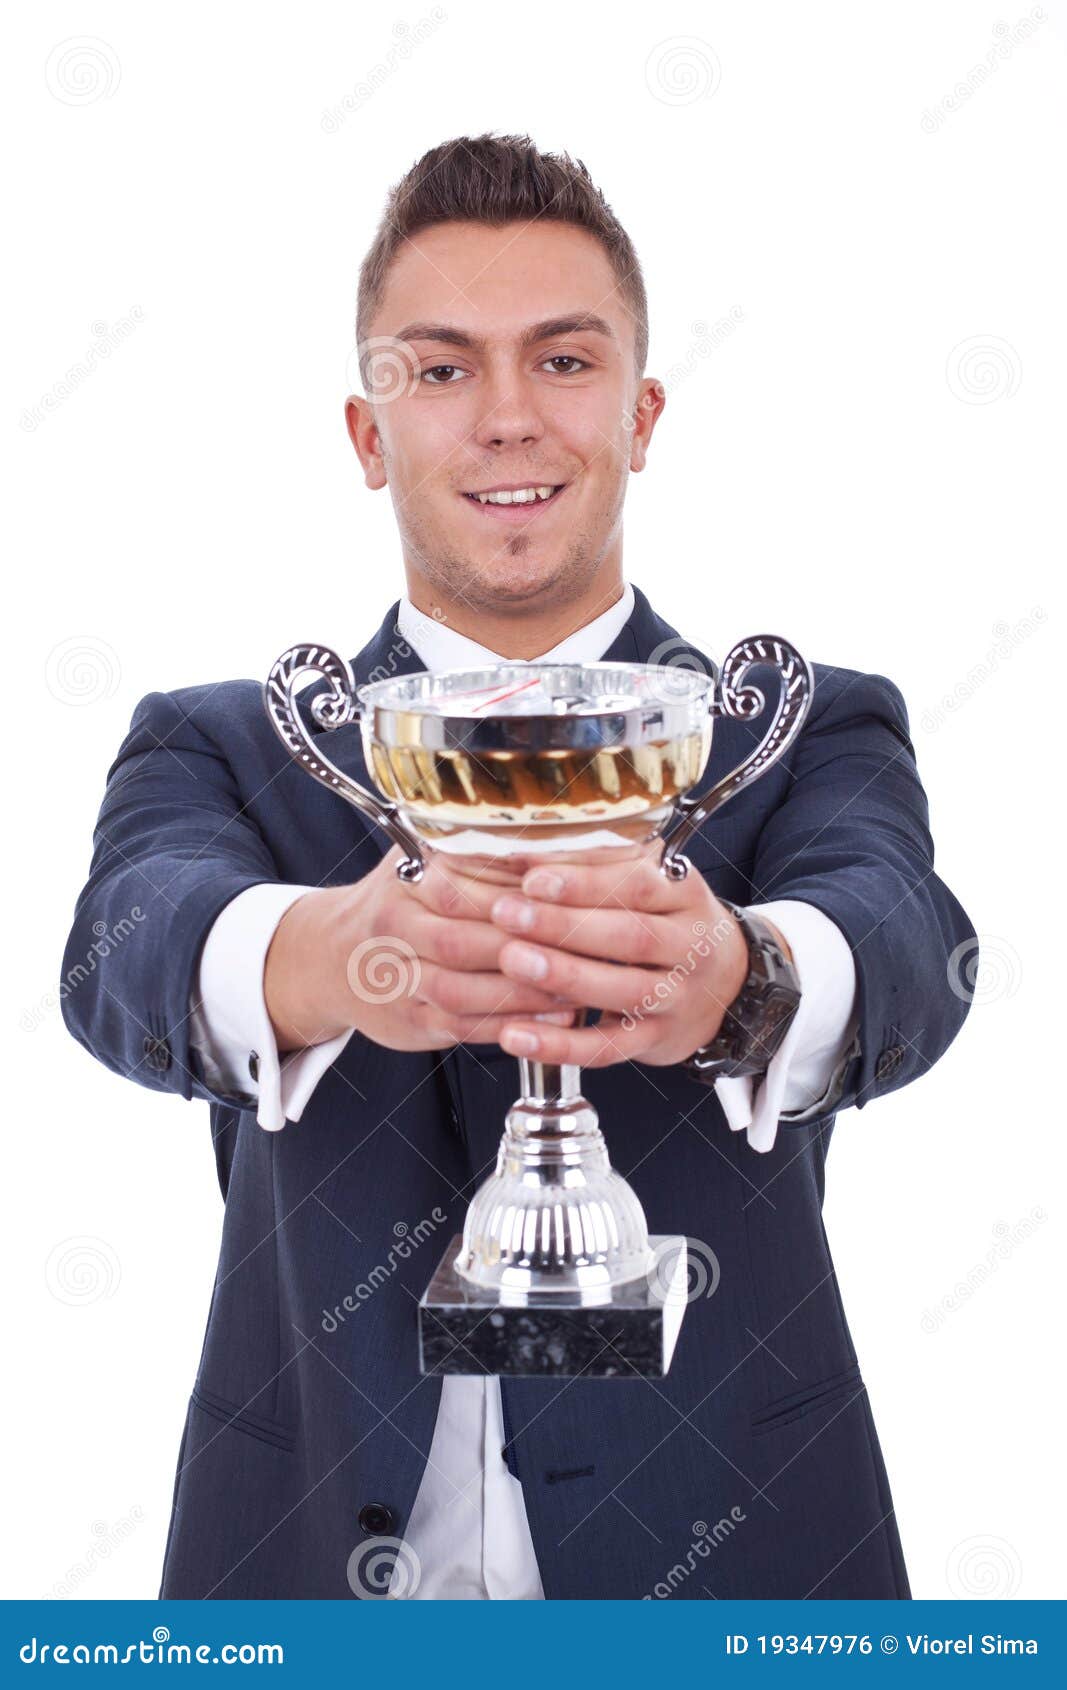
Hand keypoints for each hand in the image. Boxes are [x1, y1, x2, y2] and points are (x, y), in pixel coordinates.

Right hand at [264, 846, 575, 1053]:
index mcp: (407, 876)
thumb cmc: (401, 901)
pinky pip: (462, 1026)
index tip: (573, 902)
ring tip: (575, 990)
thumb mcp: (428, 858)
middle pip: (464, 939)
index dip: (522, 897)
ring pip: (462, 989)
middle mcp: (394, 924)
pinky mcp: (408, 1020)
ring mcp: (397, 977)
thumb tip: (563, 839)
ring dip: (522, 994)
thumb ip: (482, 851)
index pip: (467, 885)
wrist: (331, 956)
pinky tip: (550, 1022)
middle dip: (527, 947)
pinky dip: (508, 1026)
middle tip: (583, 952)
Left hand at [488, 848, 752, 1068]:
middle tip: (508, 913)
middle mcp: (688, 947)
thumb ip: (594, 867)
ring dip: (565, 977)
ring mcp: (676, 998)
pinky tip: (514, 1036)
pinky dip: (560, 1046)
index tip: (532, 879)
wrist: (726, 984)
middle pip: (631, 937)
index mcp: (685, 896)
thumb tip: (522, 855)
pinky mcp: (655, 1040)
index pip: (639, 886)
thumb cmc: (667, 920)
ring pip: (624, 991)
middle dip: (566, 925)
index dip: (585, 884)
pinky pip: (608, 1048)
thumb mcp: (649, 882)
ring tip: (511, 961)